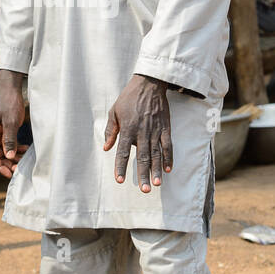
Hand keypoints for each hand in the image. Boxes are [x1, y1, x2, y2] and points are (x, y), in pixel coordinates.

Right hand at [0, 70, 27, 177]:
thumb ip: (9, 139)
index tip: (11, 173)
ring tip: (24, 160)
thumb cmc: (8, 102)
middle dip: (7, 164)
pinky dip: (15, 149)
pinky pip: (7, 144)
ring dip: (12, 157)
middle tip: (20, 169)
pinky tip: (24, 149)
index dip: (0, 166)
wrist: (10, 87)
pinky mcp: (3, 131)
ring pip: (3, 151)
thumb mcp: (10, 121)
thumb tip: (9, 157)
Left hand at [103, 74, 172, 192]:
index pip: (123, 152)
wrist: (148, 84)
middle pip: (142, 157)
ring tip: (157, 184)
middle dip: (143, 174)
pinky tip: (168, 169)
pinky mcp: (165, 128)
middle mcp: (142, 132)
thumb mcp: (114, 112)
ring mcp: (155, 130)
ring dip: (156, 170)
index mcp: (127, 129)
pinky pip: (168, 145)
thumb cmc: (128, 98)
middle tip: (144, 189)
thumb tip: (106, 148)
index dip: (121, 167)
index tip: (119, 180)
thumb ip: (110, 130)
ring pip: (156, 154)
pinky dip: (169, 157)